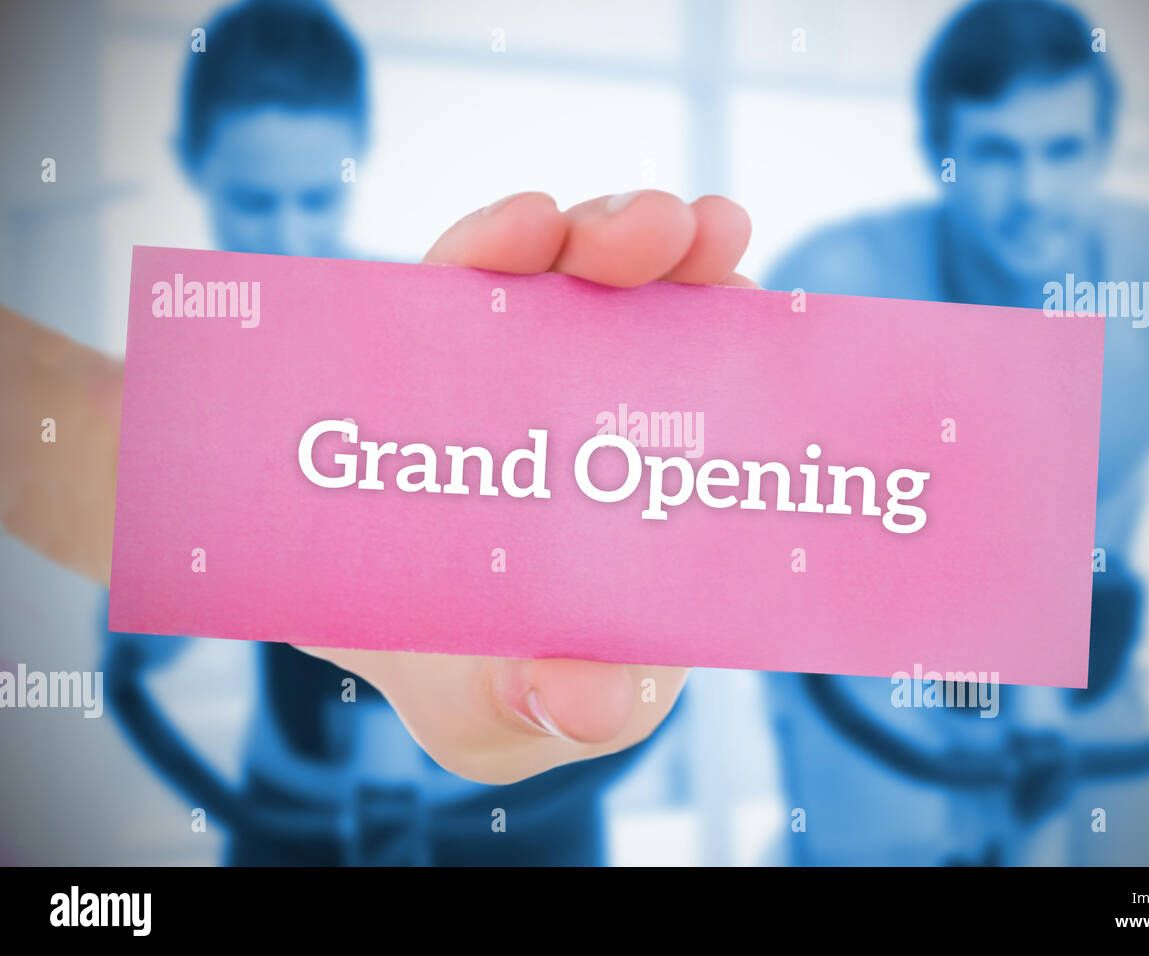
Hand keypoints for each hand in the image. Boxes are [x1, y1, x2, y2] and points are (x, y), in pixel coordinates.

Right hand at [297, 190, 754, 783]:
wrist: (371, 646)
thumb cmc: (479, 683)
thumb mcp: (506, 715)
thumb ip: (546, 708)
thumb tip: (589, 702)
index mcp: (642, 500)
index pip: (701, 403)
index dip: (735, 344)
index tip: (748, 299)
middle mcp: (592, 425)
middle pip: (646, 321)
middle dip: (676, 265)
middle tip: (691, 232)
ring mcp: (512, 381)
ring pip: (564, 282)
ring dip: (594, 234)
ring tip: (611, 222)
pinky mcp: (431, 358)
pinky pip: (462, 286)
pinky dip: (491, 247)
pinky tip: (517, 226)